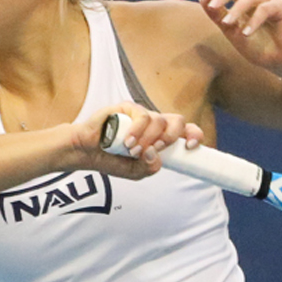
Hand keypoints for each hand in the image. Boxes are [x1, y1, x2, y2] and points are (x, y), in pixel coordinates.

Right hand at [71, 105, 203, 178]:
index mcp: (161, 138)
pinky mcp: (128, 108)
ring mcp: (142, 115)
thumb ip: (150, 168)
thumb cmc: (112, 160)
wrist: (87, 152)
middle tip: (156, 149)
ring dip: (148, 139)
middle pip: (178, 121)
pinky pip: (143, 116)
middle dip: (170, 138)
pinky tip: (127, 142)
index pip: (186, 132)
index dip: (194, 135)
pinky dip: (137, 131)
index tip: (191, 147)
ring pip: (159, 120)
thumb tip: (155, 154)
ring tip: (132, 150)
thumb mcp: (136, 172)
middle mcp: (155, 125)